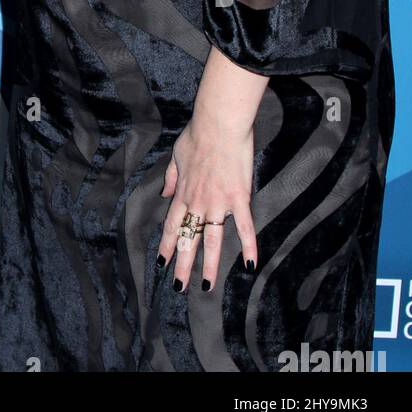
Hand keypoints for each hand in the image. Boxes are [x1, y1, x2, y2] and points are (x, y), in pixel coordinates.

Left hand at [156, 115, 257, 292]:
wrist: (218, 124)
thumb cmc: (197, 135)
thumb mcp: (176, 155)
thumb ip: (171, 178)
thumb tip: (164, 194)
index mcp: (183, 193)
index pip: (172, 225)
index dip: (166, 245)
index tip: (161, 262)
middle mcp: (198, 202)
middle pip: (189, 238)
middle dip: (182, 264)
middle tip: (178, 287)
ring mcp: (218, 202)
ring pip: (213, 240)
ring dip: (210, 264)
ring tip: (207, 285)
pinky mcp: (238, 198)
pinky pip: (244, 227)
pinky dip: (248, 246)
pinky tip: (250, 264)